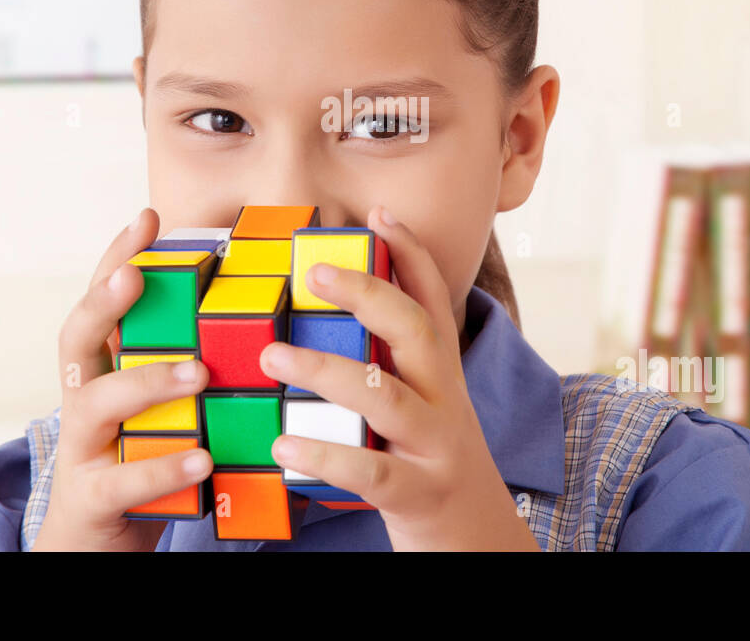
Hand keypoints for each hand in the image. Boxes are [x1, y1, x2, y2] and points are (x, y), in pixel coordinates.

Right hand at [32, 208, 213, 550]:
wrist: (95, 547)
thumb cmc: (140, 461)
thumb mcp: (163, 406)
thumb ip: (188, 364)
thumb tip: (256, 320)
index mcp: (102, 369)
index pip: (102, 302)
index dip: (119, 257)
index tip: (148, 217)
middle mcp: (82, 400)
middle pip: (75, 338)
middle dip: (103, 301)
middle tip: (136, 276)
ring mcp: (82, 450)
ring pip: (96, 403)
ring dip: (146, 383)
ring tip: (196, 372)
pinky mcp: (93, 500)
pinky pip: (123, 480)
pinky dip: (162, 469)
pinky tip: (201, 458)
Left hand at [258, 205, 539, 550]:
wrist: (475, 536)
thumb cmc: (427, 457)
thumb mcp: (419, 401)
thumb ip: (385, 360)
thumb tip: (326, 315)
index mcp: (440, 372)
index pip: (432, 301)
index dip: (411, 254)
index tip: (380, 213)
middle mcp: (444, 399)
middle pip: (417, 332)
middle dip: (370, 295)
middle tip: (317, 272)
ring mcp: (435, 446)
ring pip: (387, 398)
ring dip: (328, 370)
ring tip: (274, 354)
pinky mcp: (419, 494)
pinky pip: (371, 472)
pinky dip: (325, 455)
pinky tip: (283, 442)